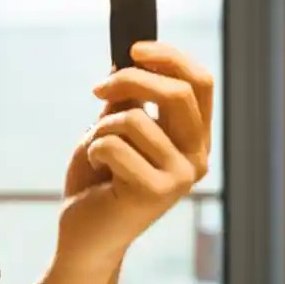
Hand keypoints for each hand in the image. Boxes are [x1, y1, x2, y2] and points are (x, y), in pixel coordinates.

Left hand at [58, 41, 213, 265]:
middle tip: (96, 88)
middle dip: (128, 79)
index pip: (201, 83)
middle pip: (176, 93)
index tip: (133, 48)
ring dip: (101, 128)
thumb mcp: (112, 131)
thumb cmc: (97, 182)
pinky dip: (93, 149)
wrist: (84, 236)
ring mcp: (180, 177)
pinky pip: (113, 145)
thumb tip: (129, 60)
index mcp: (193, 139)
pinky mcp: (155, 193)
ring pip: (134, 119)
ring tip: (97, 153)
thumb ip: (128, 101)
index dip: (170, 57)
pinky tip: (97, 173)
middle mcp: (196, 157)